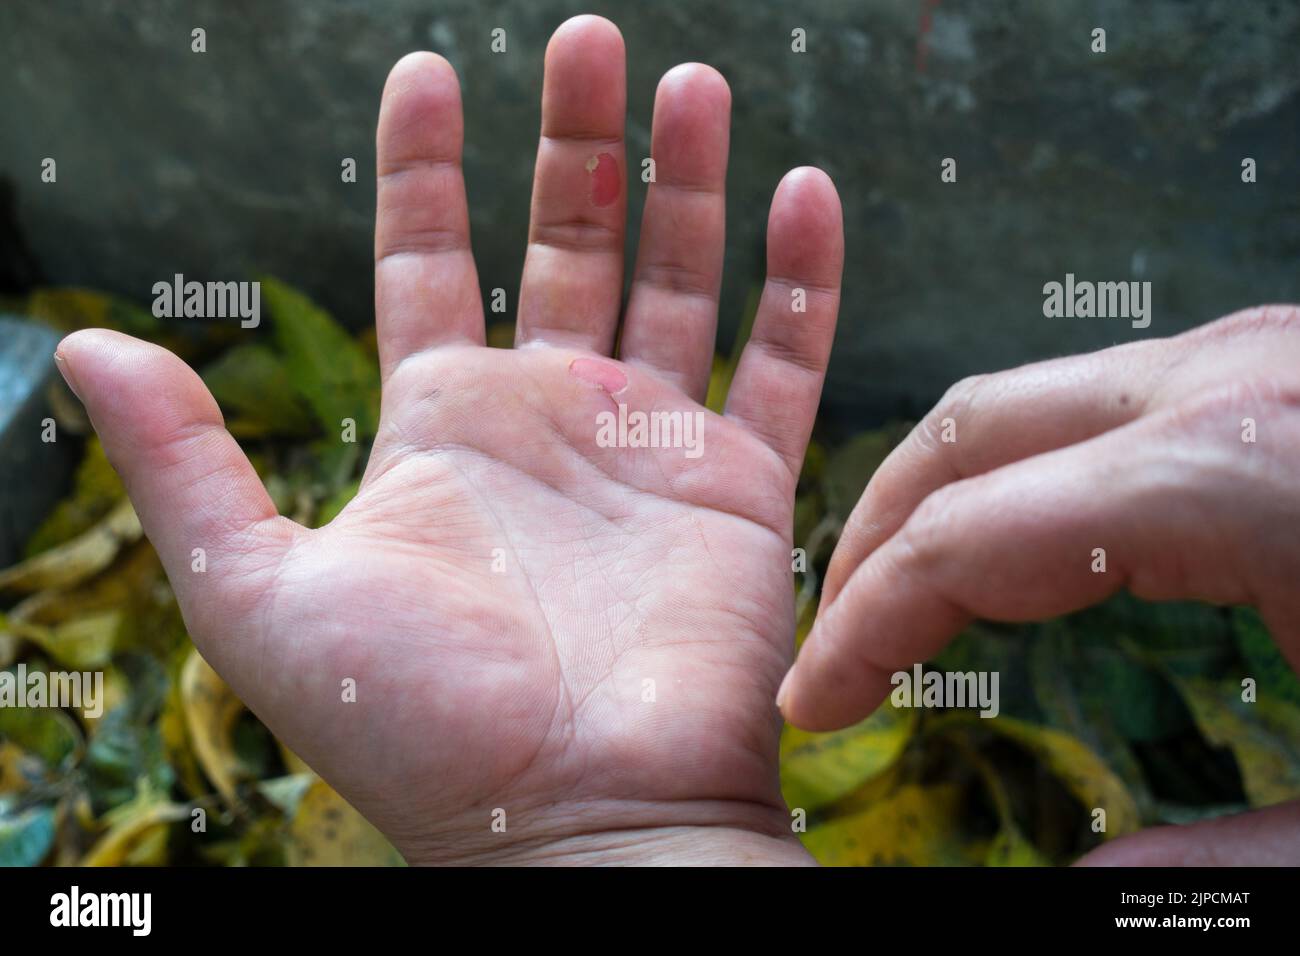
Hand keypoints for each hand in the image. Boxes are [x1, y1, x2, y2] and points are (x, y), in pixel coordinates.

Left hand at [54, 16, 842, 864]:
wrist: (569, 819)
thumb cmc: (413, 725)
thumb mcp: (258, 592)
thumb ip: (186, 464)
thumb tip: (87, 345)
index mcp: (444, 425)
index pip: (431, 260)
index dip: (425, 166)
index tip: (427, 68)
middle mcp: (549, 418)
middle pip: (567, 243)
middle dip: (575, 141)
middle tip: (586, 39)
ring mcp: (650, 446)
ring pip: (679, 280)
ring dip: (688, 181)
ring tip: (695, 82)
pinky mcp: (740, 484)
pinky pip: (784, 361)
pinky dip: (800, 280)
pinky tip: (802, 190)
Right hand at [779, 305, 1299, 863]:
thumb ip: (1229, 862)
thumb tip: (1092, 883)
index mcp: (1229, 473)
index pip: (966, 540)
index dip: (863, 628)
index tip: (813, 704)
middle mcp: (1219, 380)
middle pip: (961, 436)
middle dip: (869, 543)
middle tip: (837, 645)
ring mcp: (1243, 352)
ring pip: (1019, 402)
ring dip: (933, 497)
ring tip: (906, 599)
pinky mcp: (1262, 360)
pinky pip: (1088, 401)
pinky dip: (1011, 471)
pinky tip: (1019, 545)